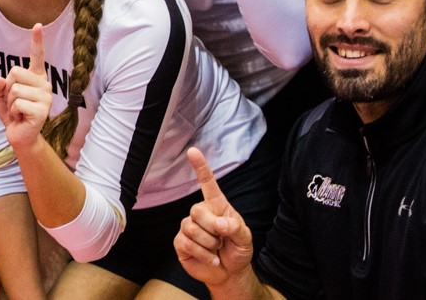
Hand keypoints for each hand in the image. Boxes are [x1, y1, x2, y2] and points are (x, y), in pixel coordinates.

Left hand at [0, 22, 53, 153]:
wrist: (20, 136)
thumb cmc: (13, 114)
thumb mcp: (1, 97)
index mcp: (36, 78)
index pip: (37, 57)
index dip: (37, 41)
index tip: (37, 25)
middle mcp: (44, 85)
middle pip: (14, 72)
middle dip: (6, 89)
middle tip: (13, 103)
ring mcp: (45, 98)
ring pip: (14, 89)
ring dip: (9, 102)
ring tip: (17, 111)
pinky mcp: (42, 111)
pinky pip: (16, 103)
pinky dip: (13, 112)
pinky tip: (21, 118)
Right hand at [173, 147, 253, 286]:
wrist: (229, 273)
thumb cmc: (237, 250)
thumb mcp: (245, 238)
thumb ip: (235, 228)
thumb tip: (219, 224)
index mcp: (216, 206)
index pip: (207, 184)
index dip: (200, 167)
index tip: (193, 151)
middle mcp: (200, 213)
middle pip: (196, 211)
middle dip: (212, 229)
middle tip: (222, 240)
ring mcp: (188, 227)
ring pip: (191, 229)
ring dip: (209, 245)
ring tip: (216, 249)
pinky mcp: (180, 243)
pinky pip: (187, 244)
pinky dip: (204, 255)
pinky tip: (211, 258)